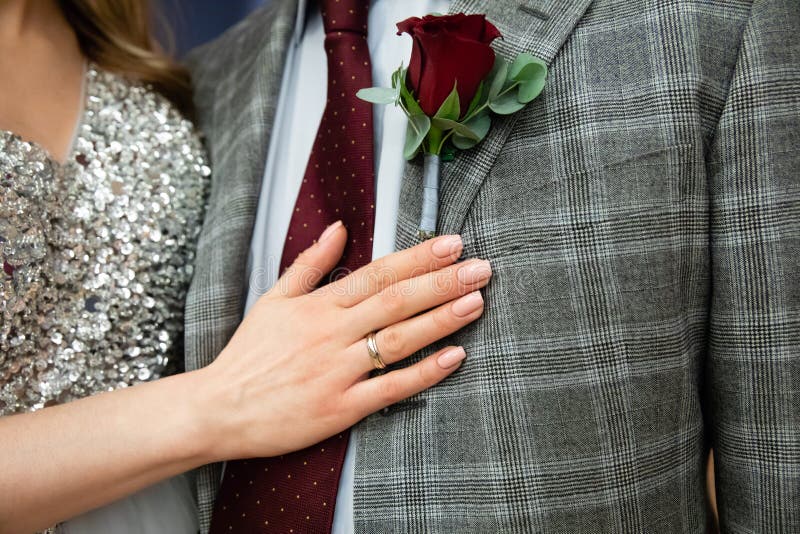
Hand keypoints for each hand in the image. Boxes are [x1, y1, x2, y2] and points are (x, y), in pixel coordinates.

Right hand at [201, 221, 490, 459]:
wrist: (219, 409)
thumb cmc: (248, 354)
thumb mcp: (273, 299)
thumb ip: (309, 264)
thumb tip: (339, 228)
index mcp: (318, 305)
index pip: (377, 273)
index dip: (417, 258)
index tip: (452, 244)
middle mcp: (331, 333)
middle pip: (395, 301)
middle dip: (441, 282)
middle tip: (480, 269)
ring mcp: (338, 371)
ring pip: (398, 340)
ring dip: (441, 320)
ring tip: (475, 302)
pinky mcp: (341, 408)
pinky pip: (390, 388)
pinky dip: (424, 372)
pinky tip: (455, 357)